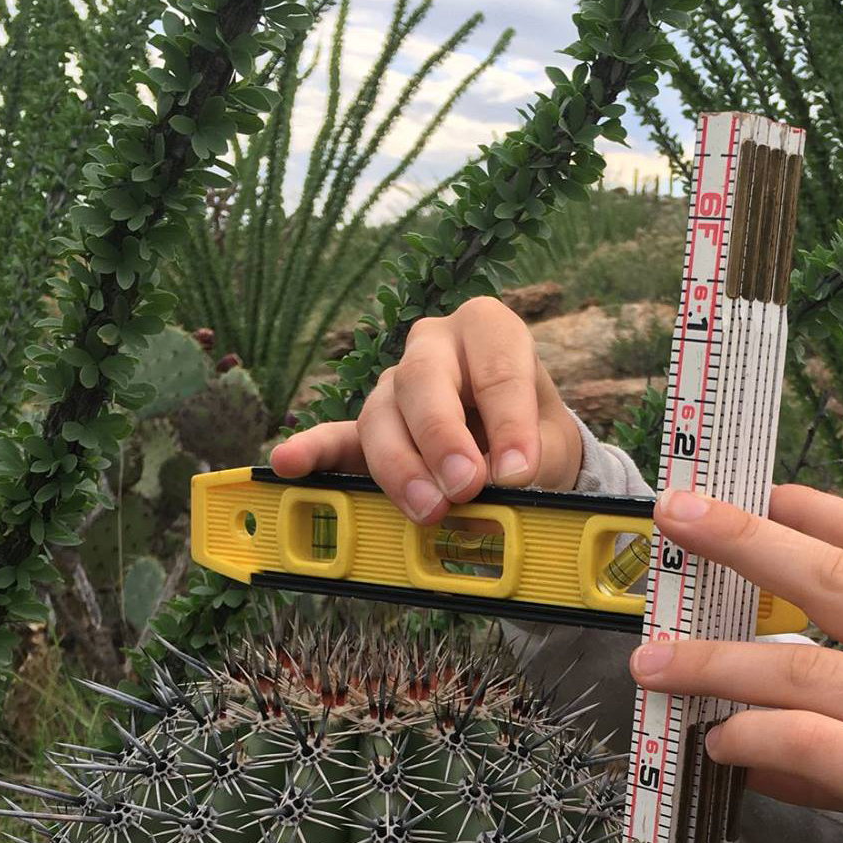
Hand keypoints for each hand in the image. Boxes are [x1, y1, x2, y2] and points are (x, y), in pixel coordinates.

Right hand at [268, 296, 582, 522]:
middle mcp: (435, 347)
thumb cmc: (536, 437)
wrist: (522, 453)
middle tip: (466, 486)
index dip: (508, 421)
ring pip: (381, 415)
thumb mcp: (552, 445)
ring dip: (401, 467)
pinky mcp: (365, 430)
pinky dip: (313, 453)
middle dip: (442, 437)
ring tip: (428, 510)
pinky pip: (335, 438)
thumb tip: (500, 487)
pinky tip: (290, 463)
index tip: (519, 472)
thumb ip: (532, 461)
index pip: (496, 366)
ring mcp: (395, 387)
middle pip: (424, 380)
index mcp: (489, 332)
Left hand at [630, 484, 842, 842]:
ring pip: (806, 666)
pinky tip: (718, 743)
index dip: (812, 508)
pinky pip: (813, 744)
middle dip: (744, 541)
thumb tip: (757, 712)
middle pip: (837, 579)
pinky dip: (754, 738)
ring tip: (655, 662)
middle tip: (676, 517)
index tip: (749, 491)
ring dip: (715, 661)